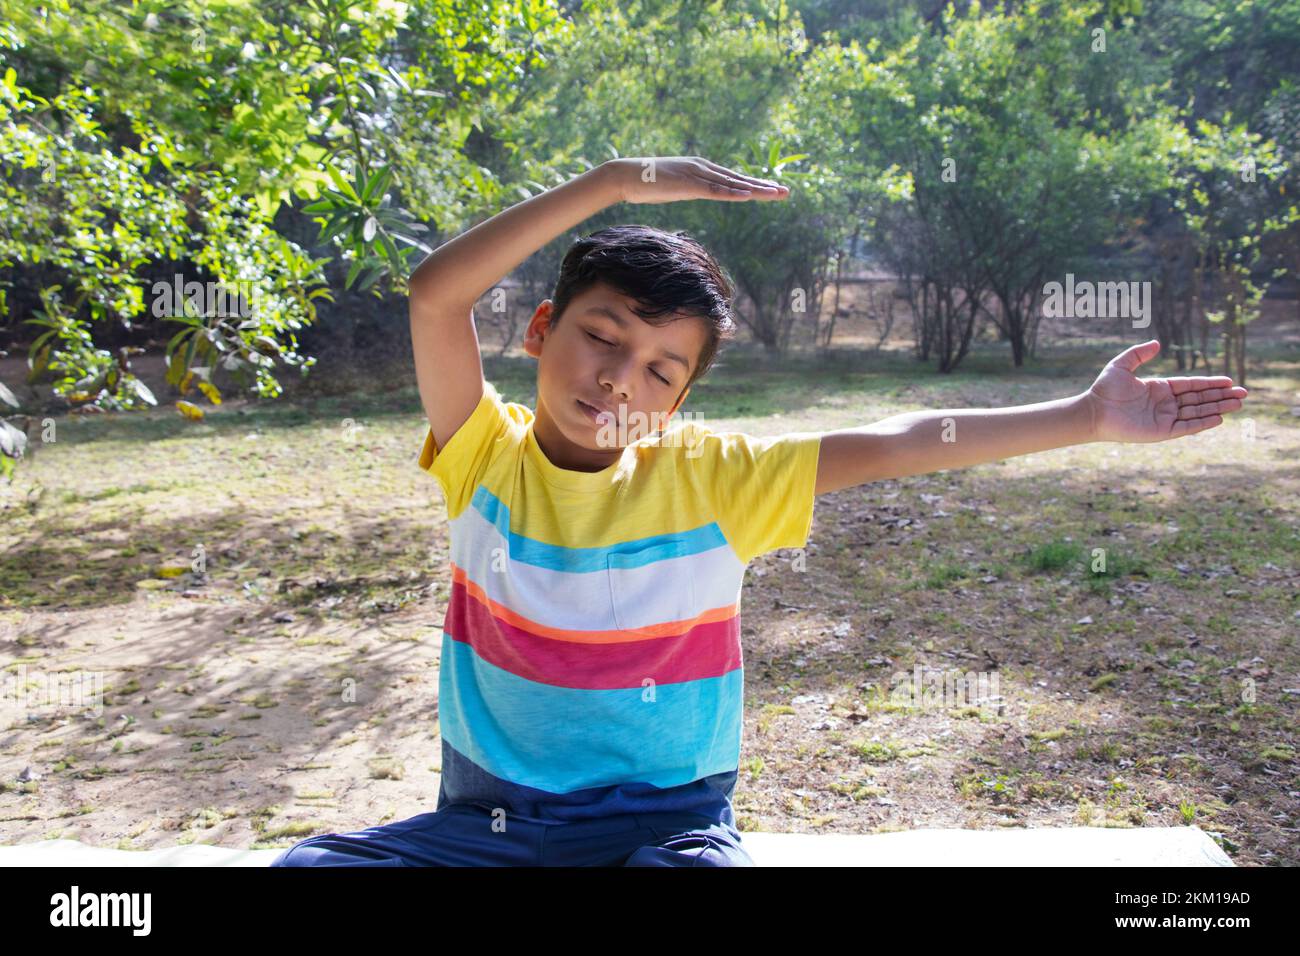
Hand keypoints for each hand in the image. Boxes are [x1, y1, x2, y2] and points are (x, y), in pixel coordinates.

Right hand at [607, 156, 789, 204]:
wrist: (625, 175)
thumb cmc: (646, 183)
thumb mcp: (674, 187)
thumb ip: (689, 188)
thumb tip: (697, 193)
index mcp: (701, 169)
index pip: (733, 179)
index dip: (754, 185)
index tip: (772, 190)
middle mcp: (704, 169)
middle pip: (739, 179)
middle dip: (763, 186)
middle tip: (786, 193)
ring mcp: (697, 175)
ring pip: (732, 184)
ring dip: (755, 189)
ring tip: (776, 194)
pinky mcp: (688, 184)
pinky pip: (715, 190)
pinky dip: (733, 193)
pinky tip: (748, 195)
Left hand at [1085, 339, 1247, 442]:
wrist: (1093, 411)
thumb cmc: (1105, 389)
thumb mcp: (1122, 365)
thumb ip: (1139, 353)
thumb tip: (1157, 343)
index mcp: (1159, 388)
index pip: (1191, 385)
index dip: (1210, 384)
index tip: (1229, 381)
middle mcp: (1165, 404)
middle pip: (1199, 398)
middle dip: (1221, 396)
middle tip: (1243, 394)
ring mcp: (1164, 418)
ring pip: (1197, 412)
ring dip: (1218, 408)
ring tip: (1238, 404)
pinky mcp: (1161, 432)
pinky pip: (1186, 427)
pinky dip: (1202, 423)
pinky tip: (1218, 418)